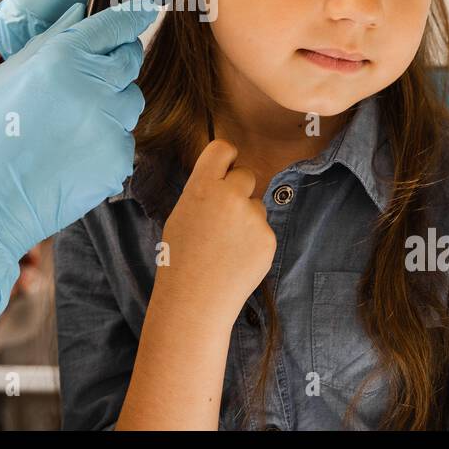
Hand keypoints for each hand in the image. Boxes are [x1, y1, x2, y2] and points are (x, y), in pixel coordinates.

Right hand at [0, 0, 158, 319]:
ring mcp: (109, 126)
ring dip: (111, 106)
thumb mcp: (7, 76)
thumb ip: (50, 41)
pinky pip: (123, 141)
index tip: (144, 12)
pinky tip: (72, 155)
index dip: (132, 17)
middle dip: (118, 62)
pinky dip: (105, 144)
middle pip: (130, 61)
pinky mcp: (117, 162)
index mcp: (63, 58)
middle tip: (90, 78)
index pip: (114, 26)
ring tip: (69, 125)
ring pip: (130, 102)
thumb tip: (77, 14)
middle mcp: (93, 88)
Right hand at [156, 139, 275, 323]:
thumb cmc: (180, 258)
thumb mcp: (182, 214)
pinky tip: (236, 258)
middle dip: (238, 190)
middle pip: (246, 175)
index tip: (226, 167)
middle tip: (222, 216)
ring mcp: (252, 218)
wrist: (195, 299)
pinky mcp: (268, 239)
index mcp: (203, 186)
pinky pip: (263, 229)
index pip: (223, 148)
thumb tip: (224, 176)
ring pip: (256, 204)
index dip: (226, 157)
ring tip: (226, 245)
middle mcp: (230, 196)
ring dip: (246, 218)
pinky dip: (253, 241)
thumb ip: (205, 191)